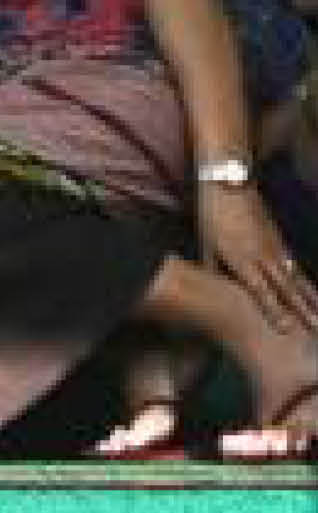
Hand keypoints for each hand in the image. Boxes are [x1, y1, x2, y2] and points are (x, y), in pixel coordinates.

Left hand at [201, 184, 317, 334]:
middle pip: (285, 288)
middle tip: (316, 330)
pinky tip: (314, 294)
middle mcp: (263, 256)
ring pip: (295, 278)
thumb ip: (213, 268)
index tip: (286, 330)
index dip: (273, 311)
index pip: (260, 291)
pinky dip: (306, 282)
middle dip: (301, 311)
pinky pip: (296, 267)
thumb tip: (214, 289)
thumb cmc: (211, 213)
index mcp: (241, 259)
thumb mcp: (205, 241)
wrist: (229, 182)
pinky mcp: (281, 241)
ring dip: (309, 299)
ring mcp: (276, 248)